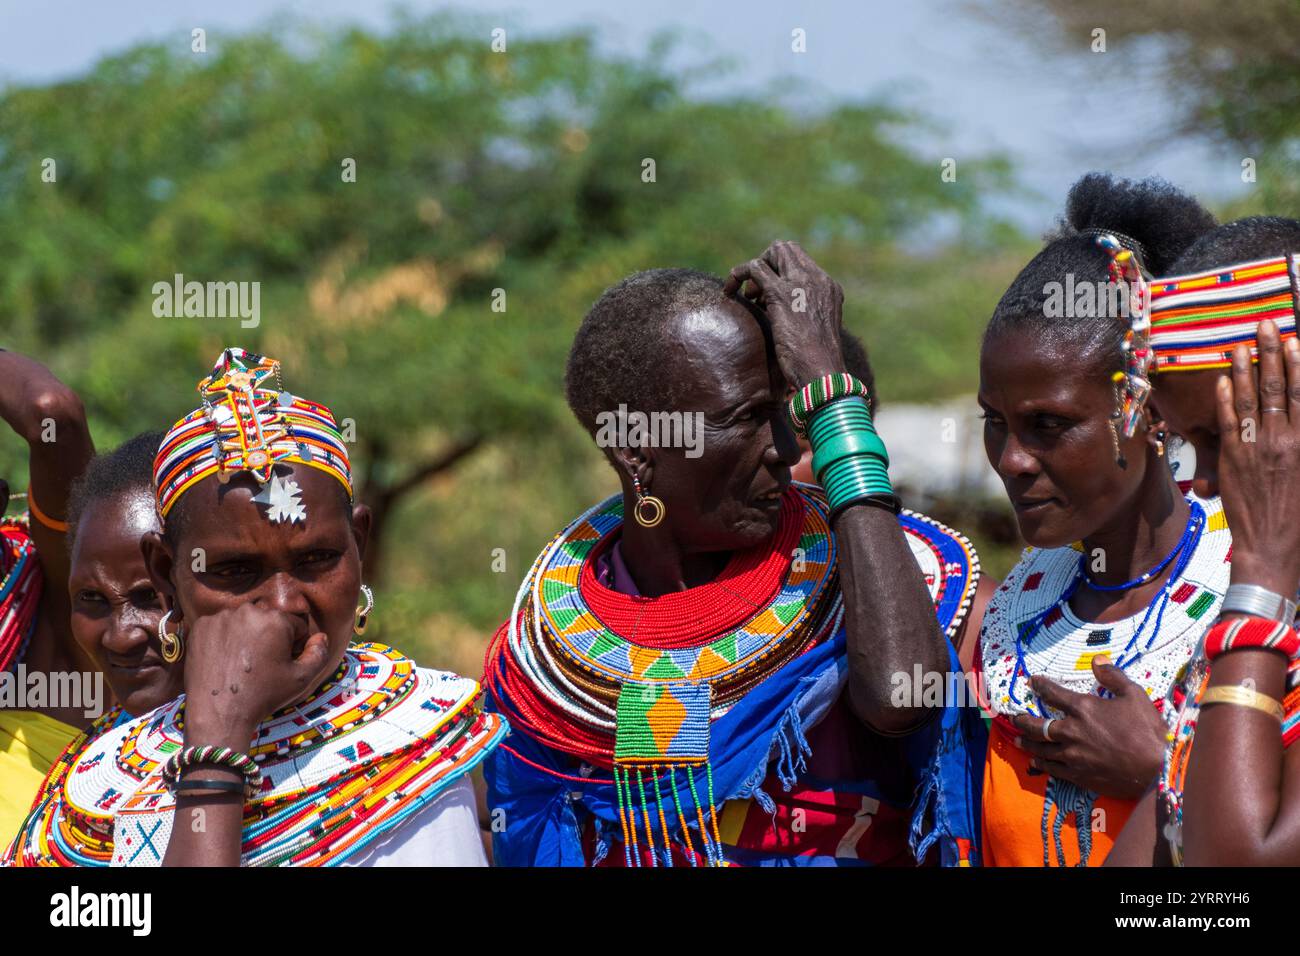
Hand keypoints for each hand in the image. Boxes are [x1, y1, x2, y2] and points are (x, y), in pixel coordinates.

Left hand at [180, 604, 331, 749]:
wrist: (219, 713)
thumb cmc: (263, 696)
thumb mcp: (301, 679)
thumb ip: (319, 653)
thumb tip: (320, 636)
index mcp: (276, 620)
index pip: (295, 625)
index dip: (294, 646)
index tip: (283, 664)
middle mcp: (248, 611)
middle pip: (269, 620)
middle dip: (270, 637)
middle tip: (262, 665)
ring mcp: (221, 617)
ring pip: (244, 622)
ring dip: (247, 635)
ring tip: (242, 663)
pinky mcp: (201, 626)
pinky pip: (221, 626)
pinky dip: (224, 638)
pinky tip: (224, 659)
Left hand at [723, 240, 846, 388]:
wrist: (823, 374)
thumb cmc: (817, 365)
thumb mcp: (815, 333)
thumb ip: (805, 317)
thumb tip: (785, 319)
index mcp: (829, 288)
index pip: (802, 262)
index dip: (780, 272)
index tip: (768, 295)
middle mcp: (818, 280)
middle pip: (787, 250)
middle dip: (766, 264)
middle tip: (755, 292)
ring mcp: (801, 284)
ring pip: (773, 252)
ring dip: (754, 269)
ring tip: (748, 297)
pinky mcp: (782, 294)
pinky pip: (756, 268)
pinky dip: (739, 274)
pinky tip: (729, 291)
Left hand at [1011, 656, 1167, 799]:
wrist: (1156, 771)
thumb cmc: (1148, 731)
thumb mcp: (1135, 696)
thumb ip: (1113, 677)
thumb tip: (1096, 660)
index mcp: (1084, 709)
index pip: (1053, 693)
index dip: (1040, 685)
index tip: (1032, 681)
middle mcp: (1072, 731)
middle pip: (1038, 725)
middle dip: (1023, 720)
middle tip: (1014, 717)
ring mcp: (1072, 755)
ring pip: (1041, 748)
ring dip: (1027, 742)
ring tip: (1017, 739)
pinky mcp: (1078, 775)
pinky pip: (1052, 769)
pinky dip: (1041, 764)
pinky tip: (1035, 762)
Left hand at [1214, 320, 1299, 596]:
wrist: (1273, 547)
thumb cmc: (1298, 516)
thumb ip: (1299, 446)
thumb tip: (1295, 419)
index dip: (1298, 365)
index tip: (1294, 341)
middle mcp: (1284, 440)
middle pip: (1278, 388)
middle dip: (1271, 354)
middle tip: (1265, 325)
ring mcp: (1256, 448)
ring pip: (1251, 400)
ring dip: (1245, 369)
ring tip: (1239, 344)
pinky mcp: (1233, 460)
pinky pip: (1227, 423)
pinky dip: (1225, 400)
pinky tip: (1223, 380)